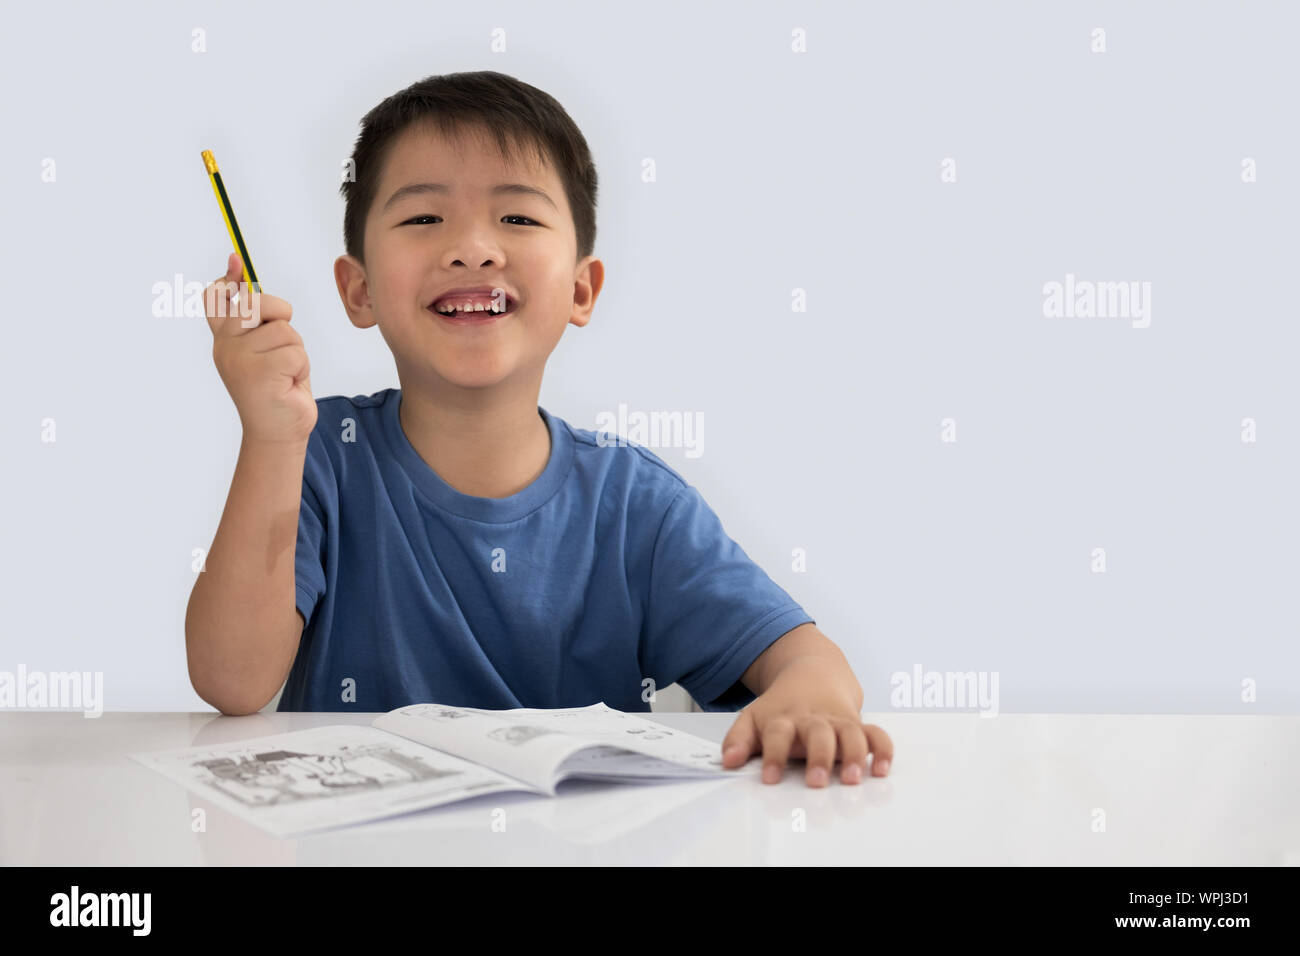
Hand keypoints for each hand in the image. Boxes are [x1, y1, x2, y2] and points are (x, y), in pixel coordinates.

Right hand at [204, 252, 316, 444]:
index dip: (227, 280)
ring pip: (284, 331)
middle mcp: (225, 346)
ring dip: (296, 352)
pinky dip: (301, 369)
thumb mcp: (265, 351)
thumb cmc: (277, 390)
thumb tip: (246, 278)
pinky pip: (295, 352)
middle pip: (257, 304)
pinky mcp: (258, 372)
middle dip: (280, 317)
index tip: (236, 261)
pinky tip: (288, 385)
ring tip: (285, 374)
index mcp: (225, 339)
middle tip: (282, 349)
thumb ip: (258, 321)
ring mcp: (238, 359)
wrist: (278, 434)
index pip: (215, 300)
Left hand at [719, 658, 892, 786]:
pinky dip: (883, 749)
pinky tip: (881, 769)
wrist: (812, 671)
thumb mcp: (753, 718)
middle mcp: (813, 719)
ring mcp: (838, 721)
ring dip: (854, 755)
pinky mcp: (858, 724)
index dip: (773, 755)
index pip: (777, 734)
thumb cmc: (782, 706)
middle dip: (818, 757)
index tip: (770, 778)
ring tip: (852, 778)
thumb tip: (728, 761)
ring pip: (850, 733)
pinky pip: (876, 733)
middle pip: (818, 733)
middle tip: (816, 781)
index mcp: (785, 718)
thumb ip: (738, 740)